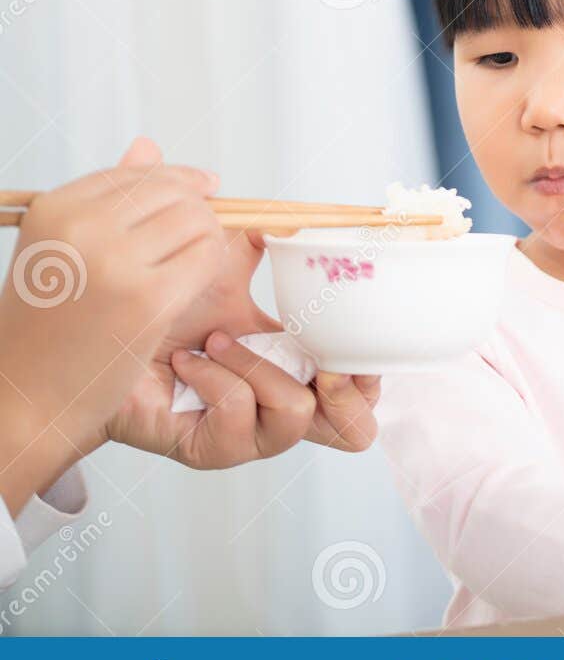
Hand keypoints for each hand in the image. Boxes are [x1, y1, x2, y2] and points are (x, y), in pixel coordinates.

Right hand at [0, 148, 222, 511]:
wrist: (25, 397)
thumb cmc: (46, 324)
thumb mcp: (61, 249)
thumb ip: (108, 198)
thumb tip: (150, 145)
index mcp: (56, 209)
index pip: (138, 173)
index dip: (177, 179)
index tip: (204, 188)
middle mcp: (82, 227)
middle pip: (175, 193)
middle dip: (197, 209)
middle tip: (196, 238)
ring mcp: (116, 263)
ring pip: (198, 221)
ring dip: (206, 239)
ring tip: (186, 267)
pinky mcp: (149, 300)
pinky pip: (207, 258)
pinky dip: (209, 267)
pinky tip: (189, 288)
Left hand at [102, 137, 381, 467]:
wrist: (93, 343)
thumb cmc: (157, 308)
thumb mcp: (216, 263)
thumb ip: (260, 237)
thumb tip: (293, 210)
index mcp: (295, 364)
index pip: (360, 387)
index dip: (374, 375)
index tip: (360, 337)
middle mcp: (280, 402)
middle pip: (356, 428)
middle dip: (351, 391)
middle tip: (325, 359)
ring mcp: (249, 431)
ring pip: (297, 413)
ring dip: (258, 367)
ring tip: (215, 340)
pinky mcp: (212, 449)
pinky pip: (239, 417)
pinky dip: (214, 379)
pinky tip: (183, 361)